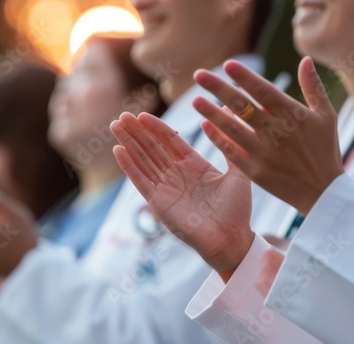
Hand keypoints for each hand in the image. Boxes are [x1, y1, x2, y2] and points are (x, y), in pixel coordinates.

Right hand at [111, 112, 254, 272]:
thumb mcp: (237, 171)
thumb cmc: (237, 209)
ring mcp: (166, 188)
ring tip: (115, 126)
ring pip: (143, 160)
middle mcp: (177, 175)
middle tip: (122, 114)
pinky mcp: (158, 203)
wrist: (231, 239)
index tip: (143, 114)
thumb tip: (229, 112)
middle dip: (137, 131)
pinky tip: (118, 151)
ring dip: (129, 143)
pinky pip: (140, 180)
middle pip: (152, 148)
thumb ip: (229, 143)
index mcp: (194, 166)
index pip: (171, 141)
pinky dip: (129, 166)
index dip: (156, 128)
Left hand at [192, 56, 342, 214]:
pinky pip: (231, 152)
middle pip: (242, 107)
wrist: (323, 193)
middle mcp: (276, 133)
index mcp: (294, 116)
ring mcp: (264, 153)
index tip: (228, 64)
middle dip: (219, 89)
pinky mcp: (255, 171)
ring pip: (232, 129)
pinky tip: (205, 125)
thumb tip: (305, 59)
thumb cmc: (325, 149)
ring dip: (211, 113)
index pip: (264, 91)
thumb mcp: (327, 116)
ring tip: (195, 100)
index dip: (246, 77)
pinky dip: (218, 138)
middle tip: (199, 75)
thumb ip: (313, 87)